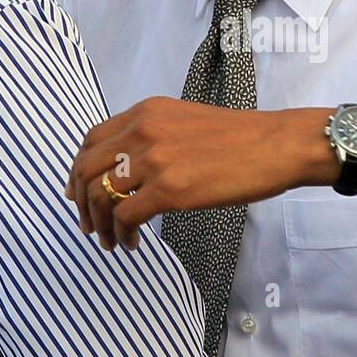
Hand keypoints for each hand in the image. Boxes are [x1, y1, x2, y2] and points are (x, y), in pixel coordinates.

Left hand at [66, 99, 336, 249]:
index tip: (80, 193)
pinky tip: (133, 244)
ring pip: (100, 195)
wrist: (277, 145)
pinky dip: (122, 235)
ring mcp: (155, 159)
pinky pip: (125, 217)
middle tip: (90, 224)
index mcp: (147, 112)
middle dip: (81, 202)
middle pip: (86, 169)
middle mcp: (143, 130)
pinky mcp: (170, 189)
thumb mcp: (186, 122)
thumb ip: (154, 136)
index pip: (91, 140)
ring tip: (111, 240)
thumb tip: (129, 168)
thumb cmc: (242, 138)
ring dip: (99, 224)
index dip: (79, 171)